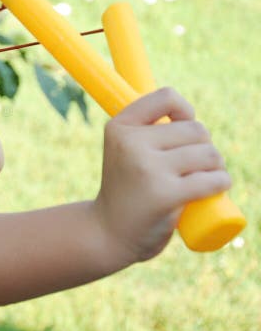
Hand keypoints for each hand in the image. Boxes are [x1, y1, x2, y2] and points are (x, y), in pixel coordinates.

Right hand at [94, 88, 230, 263]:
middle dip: (204, 147)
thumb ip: (145, 129)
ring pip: (209, 154)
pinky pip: (213, 180)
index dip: (184, 111)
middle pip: (196, 129)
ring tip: (200, 180)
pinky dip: (221, 184)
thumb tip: (185, 113)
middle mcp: (131, 143)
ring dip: (216, 167)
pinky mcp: (165, 194)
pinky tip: (215, 189)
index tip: (182, 129)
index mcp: (119, 127)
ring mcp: (148, 168)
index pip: (166, 97)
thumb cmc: (126, 188)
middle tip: (192, 168)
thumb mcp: (124, 151)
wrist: (109, 233)